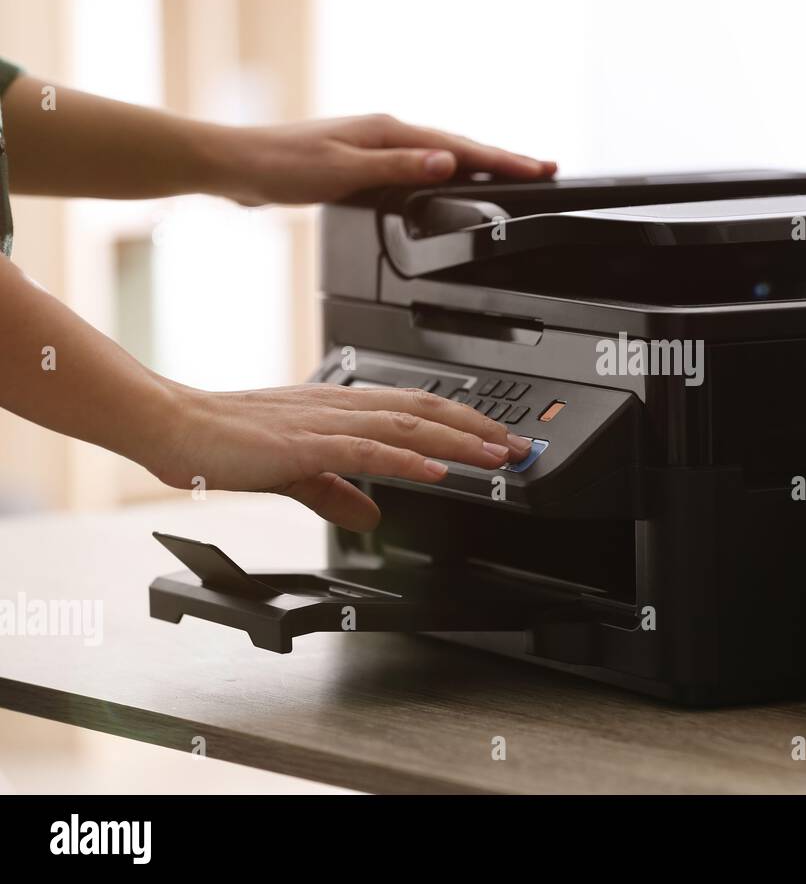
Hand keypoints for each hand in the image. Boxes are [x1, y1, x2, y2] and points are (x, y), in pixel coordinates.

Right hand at [152, 382, 533, 531]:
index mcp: (339, 410)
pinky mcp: (303, 445)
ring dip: (457, 441)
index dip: (461, 423)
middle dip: (477, 427)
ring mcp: (324, 422)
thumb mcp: (296, 470)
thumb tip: (372, 511)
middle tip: (520, 446)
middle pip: (424, 411)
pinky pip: (365, 450)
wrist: (172, 426)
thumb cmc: (225, 441)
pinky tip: (437, 471)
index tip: (498, 440)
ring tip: (496, 455)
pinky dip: (407, 460)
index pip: (415, 410)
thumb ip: (335, 490)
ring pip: (405, 426)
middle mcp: (340, 408)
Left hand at [209, 114, 557, 205]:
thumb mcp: (344, 172)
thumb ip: (398, 169)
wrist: (233, 165)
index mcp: (388, 132)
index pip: (461, 148)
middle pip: (459, 147)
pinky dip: (446, 173)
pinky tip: (449, 183)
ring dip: (478, 165)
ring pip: (441, 155)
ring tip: (512, 175)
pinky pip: (418, 166)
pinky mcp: (362, 162)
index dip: (504, 160)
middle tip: (544, 169)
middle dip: (503, 159)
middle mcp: (385, 133)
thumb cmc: (279, 167)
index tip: (541, 169)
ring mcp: (375, 146)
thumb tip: (446, 164)